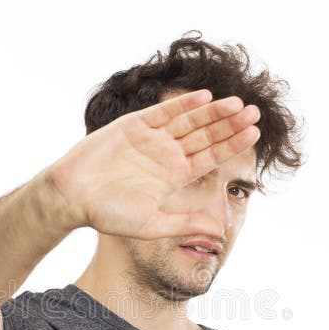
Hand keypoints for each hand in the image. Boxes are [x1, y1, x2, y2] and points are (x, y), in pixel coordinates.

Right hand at [46, 89, 260, 238]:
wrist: (72, 196)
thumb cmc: (108, 214)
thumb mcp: (153, 224)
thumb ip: (186, 223)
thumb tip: (219, 233)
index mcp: (173, 176)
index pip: (210, 157)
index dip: (232, 145)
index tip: (255, 134)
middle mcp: (166, 154)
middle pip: (205, 135)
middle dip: (230, 124)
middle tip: (256, 113)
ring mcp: (151, 138)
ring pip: (189, 121)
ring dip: (213, 112)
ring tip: (238, 104)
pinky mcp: (133, 125)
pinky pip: (163, 111)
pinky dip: (183, 104)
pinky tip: (205, 97)